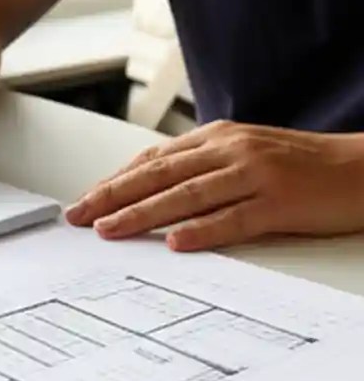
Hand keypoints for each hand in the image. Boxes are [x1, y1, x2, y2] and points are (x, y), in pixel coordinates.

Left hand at [65, 120, 363, 250]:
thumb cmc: (302, 166)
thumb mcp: (245, 155)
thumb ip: (201, 167)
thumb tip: (150, 187)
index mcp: (219, 138)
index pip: (154, 160)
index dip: (115, 181)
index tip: (85, 200)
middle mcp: (231, 151)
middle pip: (159, 175)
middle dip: (112, 196)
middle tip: (78, 215)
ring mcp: (256, 175)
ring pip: (187, 195)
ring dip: (142, 213)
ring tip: (109, 229)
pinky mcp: (281, 202)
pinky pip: (234, 219)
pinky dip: (202, 231)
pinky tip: (174, 242)